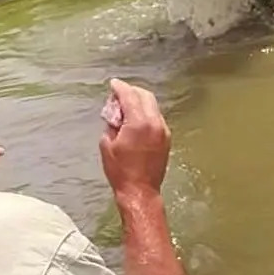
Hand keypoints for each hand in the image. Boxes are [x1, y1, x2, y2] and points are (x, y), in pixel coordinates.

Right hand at [98, 78, 171, 200]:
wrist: (140, 191)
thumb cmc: (120, 171)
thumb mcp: (107, 144)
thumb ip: (112, 123)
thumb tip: (114, 114)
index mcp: (139, 123)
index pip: (130, 96)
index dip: (120, 88)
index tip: (113, 84)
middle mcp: (155, 123)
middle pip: (145, 96)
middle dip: (131, 91)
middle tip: (119, 94)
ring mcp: (163, 131)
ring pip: (152, 106)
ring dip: (139, 102)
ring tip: (125, 108)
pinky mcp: (166, 138)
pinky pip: (156, 117)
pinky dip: (146, 113)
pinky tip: (136, 120)